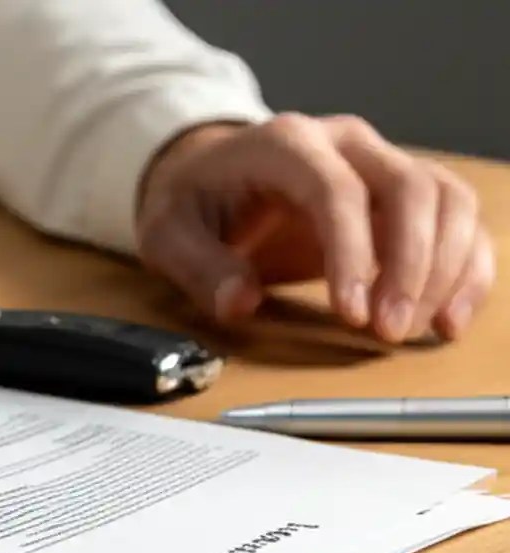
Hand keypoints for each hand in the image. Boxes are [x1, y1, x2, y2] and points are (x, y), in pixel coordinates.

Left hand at [136, 113, 495, 342]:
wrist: (208, 175)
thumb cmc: (192, 202)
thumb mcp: (168, 234)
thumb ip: (199, 267)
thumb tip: (239, 302)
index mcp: (285, 143)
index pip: (337, 190)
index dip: (353, 254)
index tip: (353, 315)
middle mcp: (344, 142)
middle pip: (409, 189)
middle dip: (411, 266)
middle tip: (389, 331)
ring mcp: (380, 161)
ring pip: (446, 200)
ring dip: (445, 269)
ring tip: (419, 331)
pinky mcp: (402, 193)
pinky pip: (456, 219)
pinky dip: (464, 269)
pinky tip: (447, 319)